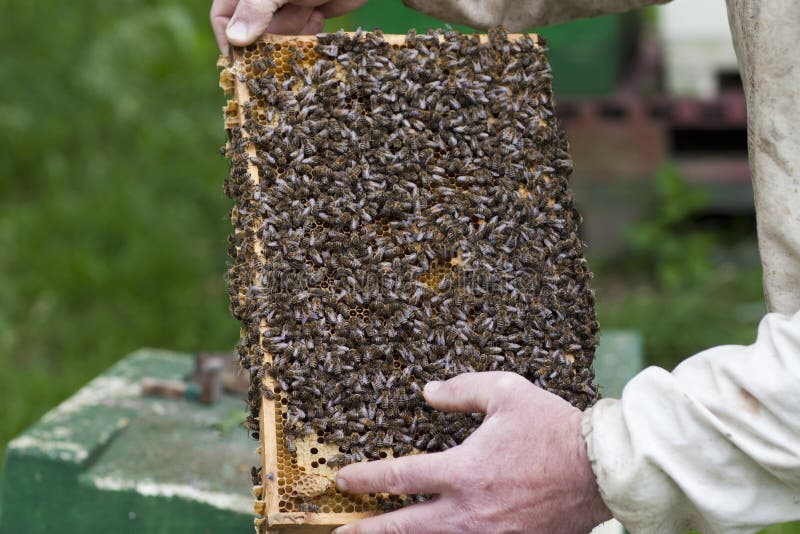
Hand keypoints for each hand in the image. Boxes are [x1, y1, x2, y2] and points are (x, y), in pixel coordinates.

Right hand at [210, 0, 368, 53]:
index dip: (229, 38)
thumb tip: (235, 39)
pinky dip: (309, 33)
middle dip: (268, 39)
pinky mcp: (310, 12)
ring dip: (292, 34)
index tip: (239, 61)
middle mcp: (264, 0)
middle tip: (284, 37)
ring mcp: (286, 6)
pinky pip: (301, 36)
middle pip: (253, 32)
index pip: (222, 16)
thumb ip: (254, 10)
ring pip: (278, 36)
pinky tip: (318, 14)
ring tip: (307, 10)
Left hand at [333, 372, 611, 532]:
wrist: (601, 470)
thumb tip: (428, 392)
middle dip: (367, 531)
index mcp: (463, 471)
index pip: (398, 478)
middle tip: (340, 532)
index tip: (343, 479)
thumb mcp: (506, 392)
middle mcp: (468, 511)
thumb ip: (462, 390)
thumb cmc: (553, 428)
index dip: (364, 480)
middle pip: (403, 528)